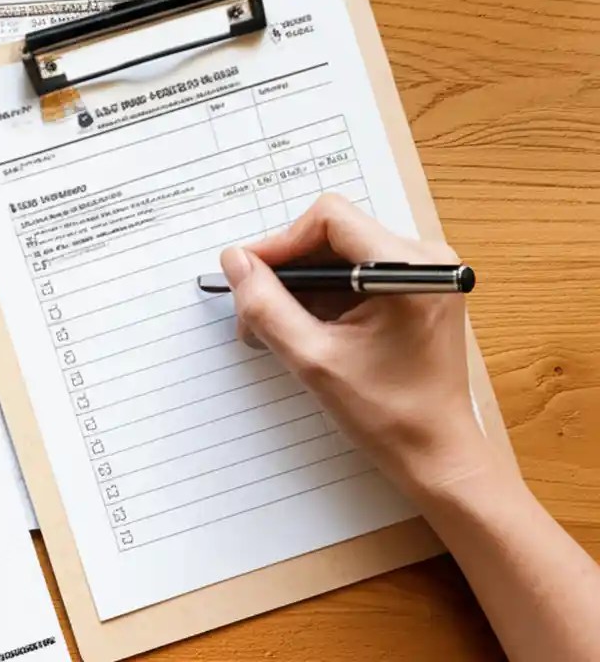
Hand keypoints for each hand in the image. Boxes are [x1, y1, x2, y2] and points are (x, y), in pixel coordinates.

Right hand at [219, 194, 502, 499]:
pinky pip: (356, 271)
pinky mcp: (417, 288)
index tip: (249, 276)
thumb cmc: (387, 415)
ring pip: (340, 253)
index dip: (280, 243)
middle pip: (333, 235)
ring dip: (301, 285)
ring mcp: (424, 272)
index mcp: (410, 270)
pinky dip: (323, 295)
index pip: (330, 219)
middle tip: (253, 311)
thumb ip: (267, 306)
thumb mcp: (313, 360)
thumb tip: (235, 262)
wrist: (436, 452)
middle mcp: (425, 259)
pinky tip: (304, 328)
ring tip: (274, 326)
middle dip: (287, 270)